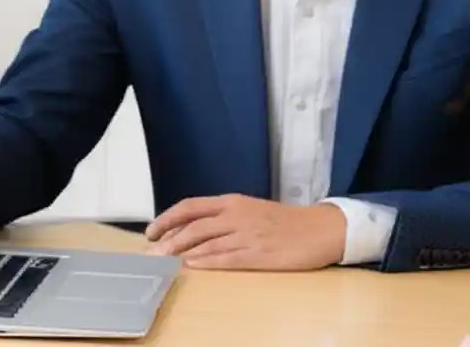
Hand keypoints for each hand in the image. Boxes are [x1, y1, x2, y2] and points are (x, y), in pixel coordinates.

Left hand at [144, 194, 346, 270]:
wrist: (319, 229)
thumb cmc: (284, 222)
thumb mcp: (250, 210)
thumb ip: (223, 218)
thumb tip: (190, 231)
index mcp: (233, 202)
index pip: (191, 207)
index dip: (167, 219)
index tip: (150, 232)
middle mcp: (237, 216)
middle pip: (193, 226)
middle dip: (168, 241)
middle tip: (152, 255)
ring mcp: (248, 235)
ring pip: (206, 243)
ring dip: (181, 254)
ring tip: (164, 263)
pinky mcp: (259, 254)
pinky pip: (226, 258)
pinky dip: (206, 262)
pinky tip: (192, 266)